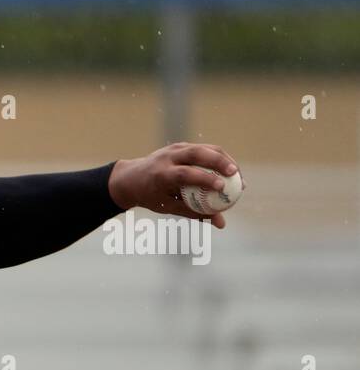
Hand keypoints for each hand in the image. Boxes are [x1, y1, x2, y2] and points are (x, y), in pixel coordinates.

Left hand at [108, 143, 241, 229]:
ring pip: (204, 148)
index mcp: (160, 174)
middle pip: (197, 154)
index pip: (184, 173)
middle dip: (218, 162)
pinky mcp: (181, 145)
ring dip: (223, 158)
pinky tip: (229, 169)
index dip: (204, 178)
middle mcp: (167, 158)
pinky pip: (204, 148)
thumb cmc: (152, 196)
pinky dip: (218, 157)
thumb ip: (195, 213)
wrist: (131, 178)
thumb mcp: (169, 207)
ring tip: (237, 174)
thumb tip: (222, 223)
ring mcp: (174, 149)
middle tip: (235, 175)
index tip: (221, 187)